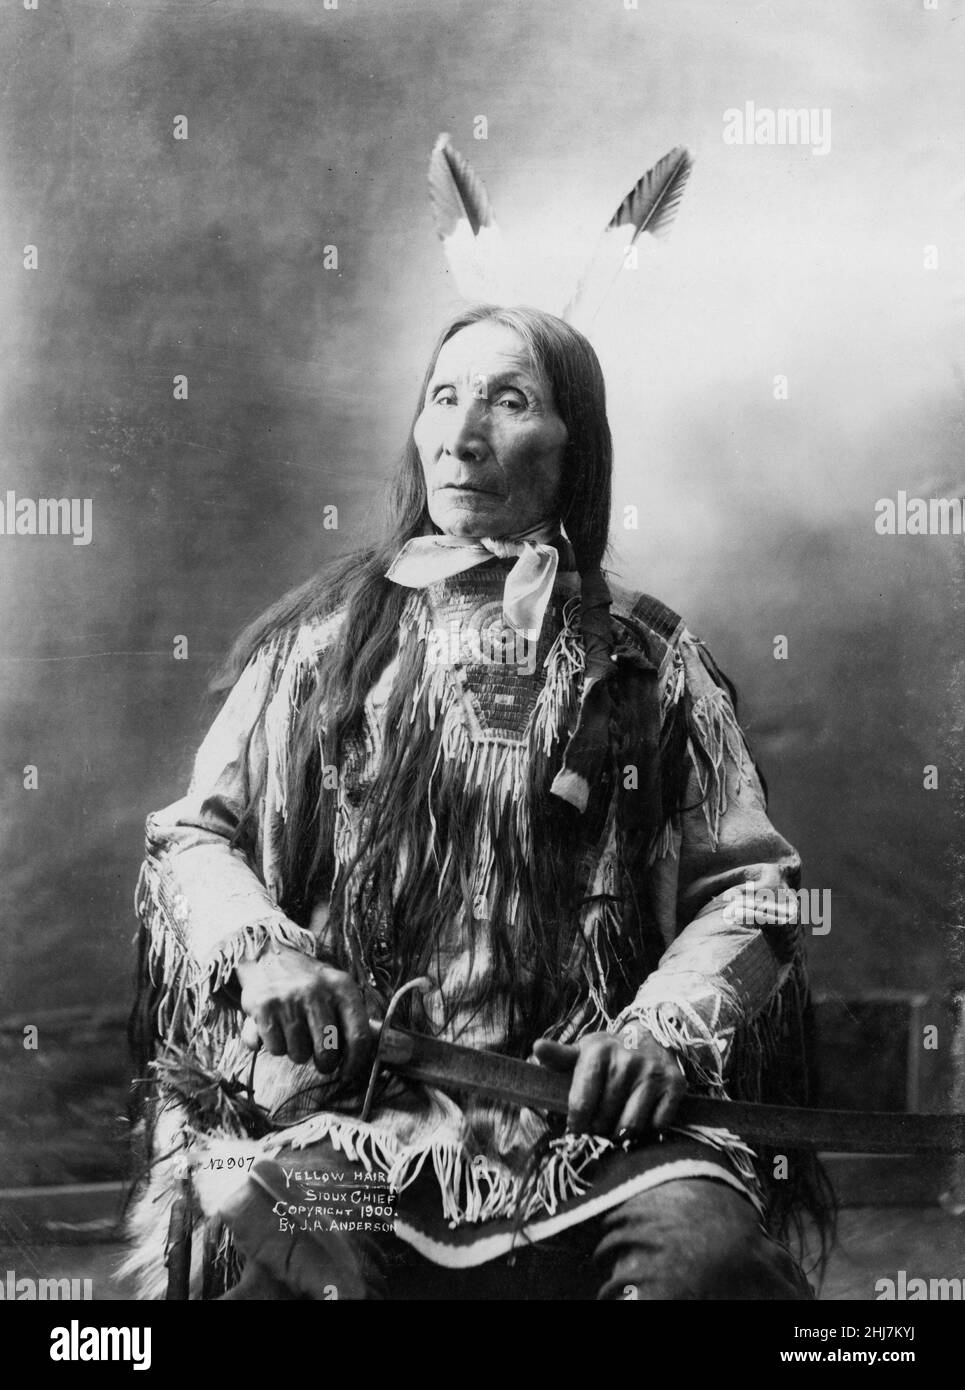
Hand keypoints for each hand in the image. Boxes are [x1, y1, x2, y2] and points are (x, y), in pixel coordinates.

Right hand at [236, 945, 371, 1084]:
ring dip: (296, 1052)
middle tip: (319, 1057)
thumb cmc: (309, 982)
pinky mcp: (263, 1006)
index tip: (347, 1072)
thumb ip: (355, 1018)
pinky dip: (274, 1046)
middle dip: (324, 1063)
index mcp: (342, 987)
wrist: (268, 956)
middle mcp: (316, 991)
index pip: (359, 1036)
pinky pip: (274, 1049)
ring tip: (295, 1032)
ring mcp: (288, 998)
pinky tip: (276, 1029)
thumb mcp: (337, 989)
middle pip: (327, 1052)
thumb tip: (381, 1052)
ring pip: (298, 1054)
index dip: (355, 1062)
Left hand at [533, 1023, 685, 1141]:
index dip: (577, 1125)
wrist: (651, 1037)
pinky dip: (648, 1131)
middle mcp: (626, 1060)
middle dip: (598, 1131)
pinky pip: (657, 1125)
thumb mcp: (582, 1052)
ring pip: (631, 1127)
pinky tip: (642, 1120)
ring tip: (615, 1130)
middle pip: (604, 1119)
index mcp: (597, 1051)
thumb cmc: (608, 1055)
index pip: (581, 1104)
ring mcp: (652, 1073)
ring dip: (621, 1136)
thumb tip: (537, 1048)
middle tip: (598, 1131)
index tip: (576, 1132)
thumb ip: (558, 1057)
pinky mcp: (675, 1085)